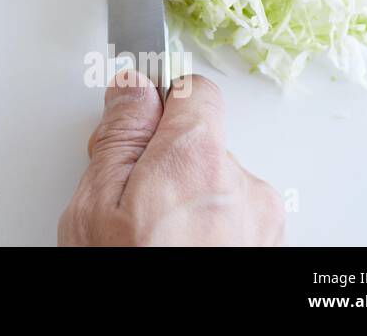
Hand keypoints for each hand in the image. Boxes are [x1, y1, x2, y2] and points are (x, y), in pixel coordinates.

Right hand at [58, 71, 284, 245]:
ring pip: (218, 186)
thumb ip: (118, 136)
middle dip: (165, 162)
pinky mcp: (271, 251)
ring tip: (150, 240)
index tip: (136, 113)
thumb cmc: (130, 278)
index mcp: (197, 157)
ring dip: (188, 203)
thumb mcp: (96, 204)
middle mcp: (244, 185)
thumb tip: (131, 89)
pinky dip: (208, 234)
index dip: (158, 98)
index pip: (192, 89)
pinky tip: (176, 254)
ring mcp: (263, 224)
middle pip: (202, 143)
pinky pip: (235, 222)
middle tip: (128, 201)